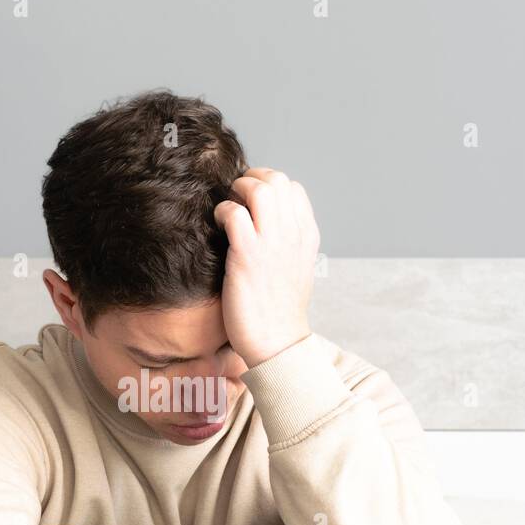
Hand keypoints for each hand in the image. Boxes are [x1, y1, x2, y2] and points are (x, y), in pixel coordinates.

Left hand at [214, 167, 319, 368]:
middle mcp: (293, 235)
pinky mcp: (247, 256)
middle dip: (251, 179)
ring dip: (237, 190)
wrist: (278, 344)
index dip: (269, 186)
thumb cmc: (279, 311)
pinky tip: (218, 226)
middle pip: (278, 180)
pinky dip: (222, 211)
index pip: (294, 189)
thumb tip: (270, 227)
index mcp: (307, 236)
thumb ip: (288, 243)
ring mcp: (272, 244)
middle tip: (235, 196)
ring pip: (259, 189)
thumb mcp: (295, 269)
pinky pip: (233, 213)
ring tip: (227, 208)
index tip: (252, 199)